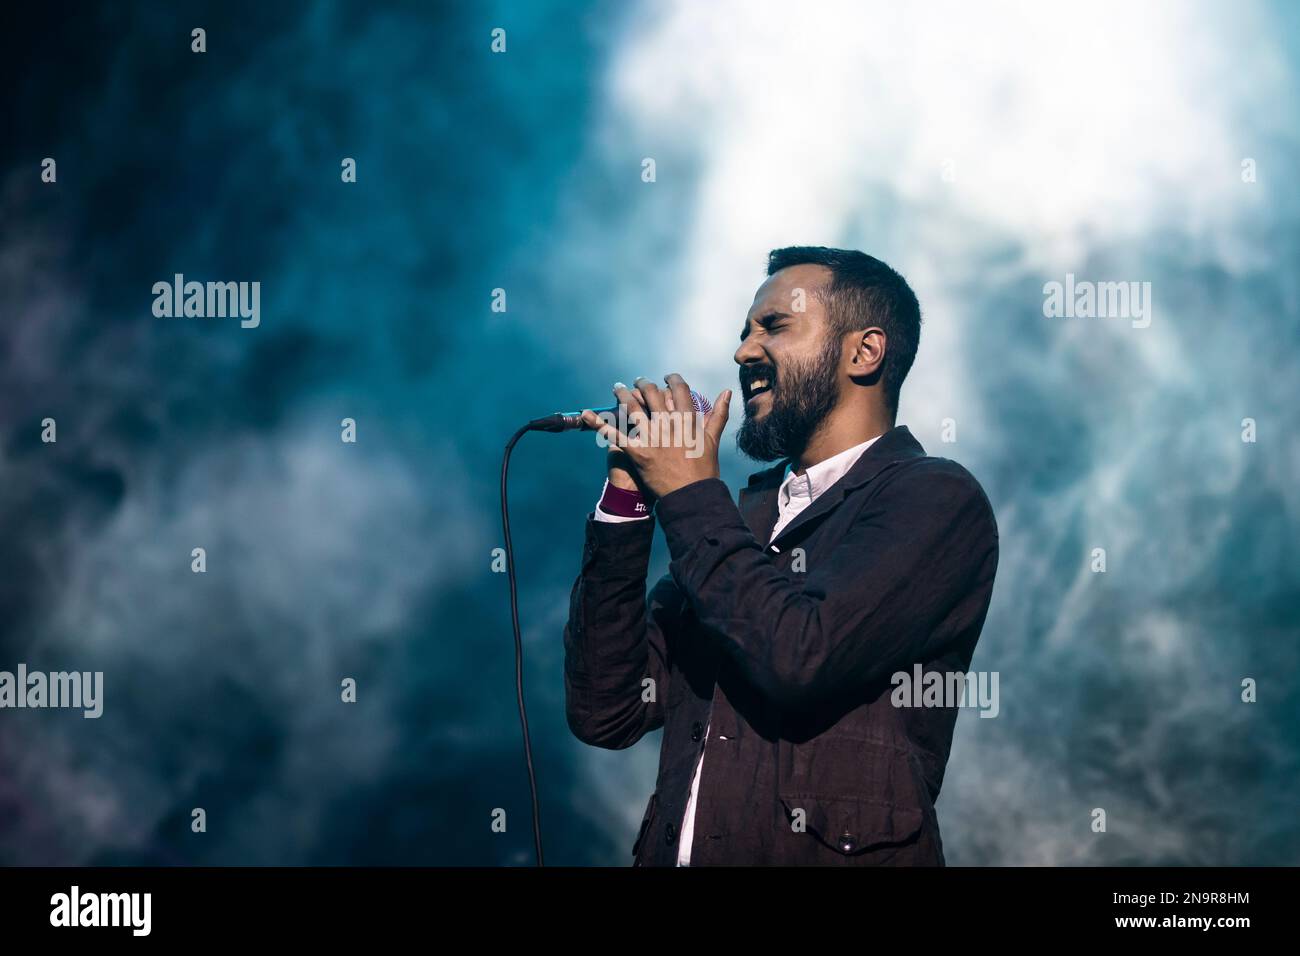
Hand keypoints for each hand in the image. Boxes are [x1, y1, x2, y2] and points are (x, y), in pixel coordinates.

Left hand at [580, 374, 731, 499]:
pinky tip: (586, 414)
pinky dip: (598, 423)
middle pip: (653, 394)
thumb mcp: (713, 441)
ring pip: (633, 408)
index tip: (668, 377)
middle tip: (638, 381)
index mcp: (687, 421)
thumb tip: (727, 392)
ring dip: (623, 394)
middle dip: (644, 384)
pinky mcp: (638, 453)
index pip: (679, 390)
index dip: (672, 380)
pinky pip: (615, 435)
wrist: (692, 496)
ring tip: (618, 387)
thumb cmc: (704, 471)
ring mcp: (652, 438)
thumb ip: (719, 414)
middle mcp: (669, 426)